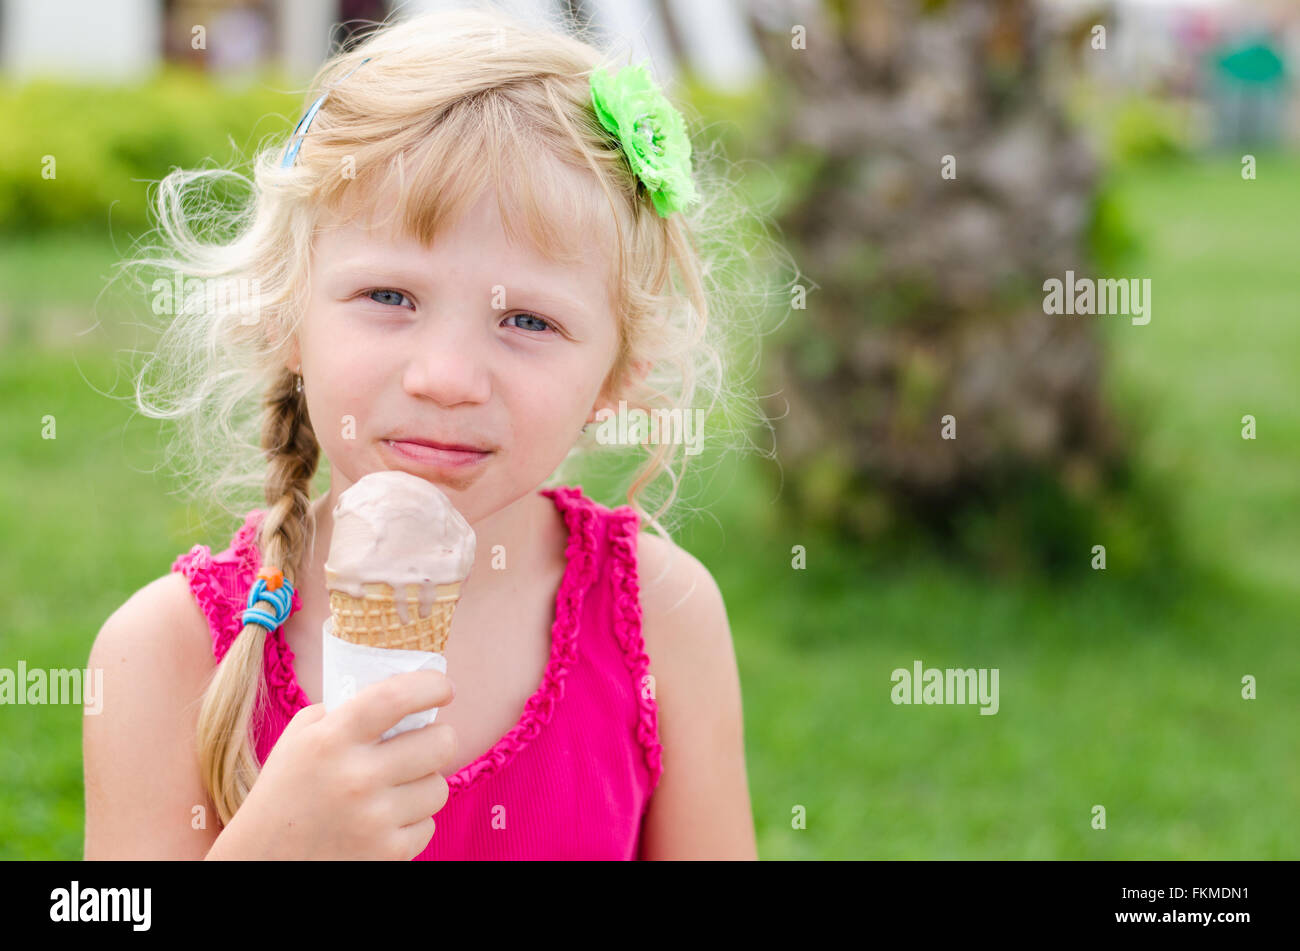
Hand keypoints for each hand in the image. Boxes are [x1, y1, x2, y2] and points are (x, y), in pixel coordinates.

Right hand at [213, 669, 456, 859]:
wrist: (260, 862)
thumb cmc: (283, 793)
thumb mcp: (299, 741)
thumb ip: (344, 713)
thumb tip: (400, 698)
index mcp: (331, 740)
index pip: (396, 698)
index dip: (430, 686)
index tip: (443, 687)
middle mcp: (356, 777)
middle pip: (439, 743)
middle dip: (439, 738)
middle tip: (429, 740)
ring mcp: (374, 819)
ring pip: (439, 786)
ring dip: (424, 782)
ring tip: (398, 785)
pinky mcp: (387, 853)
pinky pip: (428, 824)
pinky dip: (413, 821)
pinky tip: (386, 819)